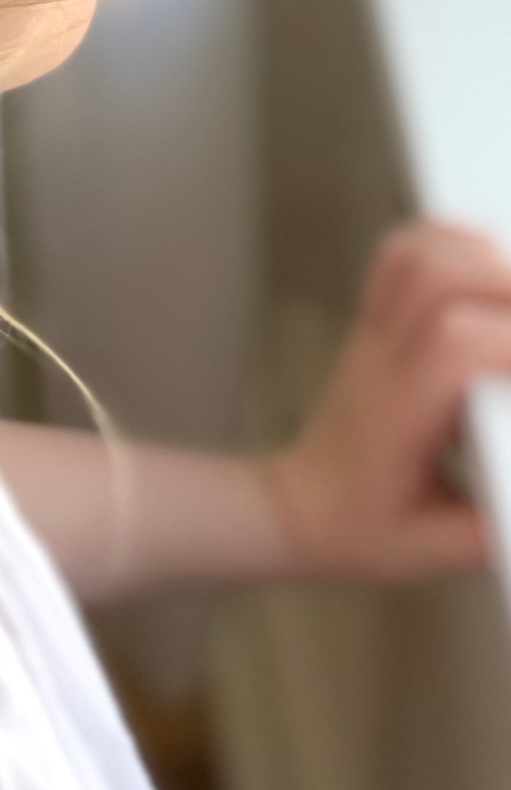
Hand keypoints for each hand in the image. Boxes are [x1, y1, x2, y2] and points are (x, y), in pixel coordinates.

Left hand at [262, 219, 510, 580]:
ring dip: (481, 257)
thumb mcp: (436, 549)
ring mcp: (372, 334)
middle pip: (437, 282)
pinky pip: (399, 255)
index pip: (454, 343)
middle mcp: (381, 358)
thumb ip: (495, 531)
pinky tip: (488, 261)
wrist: (300, 508)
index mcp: (398, 413)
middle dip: (508, 284)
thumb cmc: (365, 529)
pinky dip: (449, 240)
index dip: (510, 338)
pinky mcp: (374, 323)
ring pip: (415, 257)